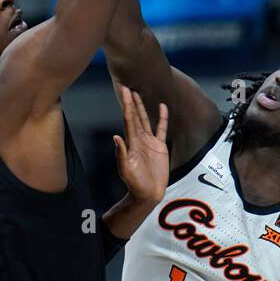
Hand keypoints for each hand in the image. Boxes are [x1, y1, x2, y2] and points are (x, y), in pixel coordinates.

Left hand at [112, 85, 168, 204]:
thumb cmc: (135, 183)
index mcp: (131, 142)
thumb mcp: (126, 169)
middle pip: (135, 116)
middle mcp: (139, 139)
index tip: (124, 92)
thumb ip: (122, 153)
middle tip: (127, 86)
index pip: (128, 119)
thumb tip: (116, 137)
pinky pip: (162, 129)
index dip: (126, 105)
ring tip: (138, 93)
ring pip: (145, 120)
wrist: (148, 194)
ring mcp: (149, 142)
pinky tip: (162, 107)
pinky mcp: (160, 147)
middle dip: (131, 102)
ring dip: (142, 107)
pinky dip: (162, 118)